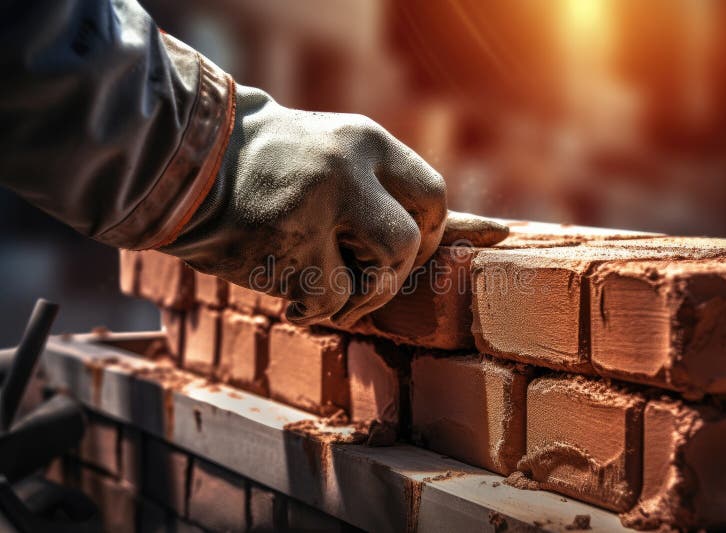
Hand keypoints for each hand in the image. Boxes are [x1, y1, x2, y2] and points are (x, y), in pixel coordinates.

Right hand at [164, 85, 447, 325]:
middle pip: (410, 243)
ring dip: (348, 297)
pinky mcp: (286, 248)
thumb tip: (497, 234)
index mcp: (365, 142)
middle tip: (362, 275)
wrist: (185, 161)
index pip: (433, 196)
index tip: (405, 250)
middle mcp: (348, 170)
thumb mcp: (334, 156)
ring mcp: (317, 209)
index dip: (429, 234)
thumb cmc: (269, 167)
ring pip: (373, 282)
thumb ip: (390, 193)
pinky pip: (327, 304)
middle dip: (392, 273)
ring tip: (310, 278)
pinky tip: (286, 297)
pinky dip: (310, 311)